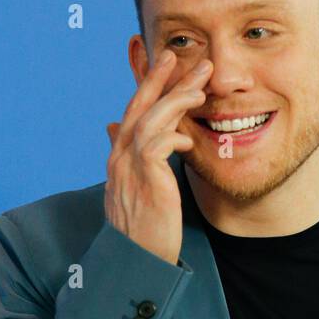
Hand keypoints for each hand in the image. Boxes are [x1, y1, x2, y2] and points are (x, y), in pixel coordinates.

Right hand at [104, 49, 212, 265]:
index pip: (132, 112)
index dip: (147, 87)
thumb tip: (121, 133)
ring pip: (149, 120)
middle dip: (158, 79)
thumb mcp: (136, 191)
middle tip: (178, 55)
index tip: (165, 65)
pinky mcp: (144, 182)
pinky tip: (190, 137)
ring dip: (175, 99)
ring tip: (199, 85)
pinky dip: (174, 135)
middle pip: (137, 107)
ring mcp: (129, 170)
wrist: (137, 262)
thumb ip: (136, 162)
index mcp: (119, 159)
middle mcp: (119, 160)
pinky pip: (157, 145)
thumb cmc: (143, 230)